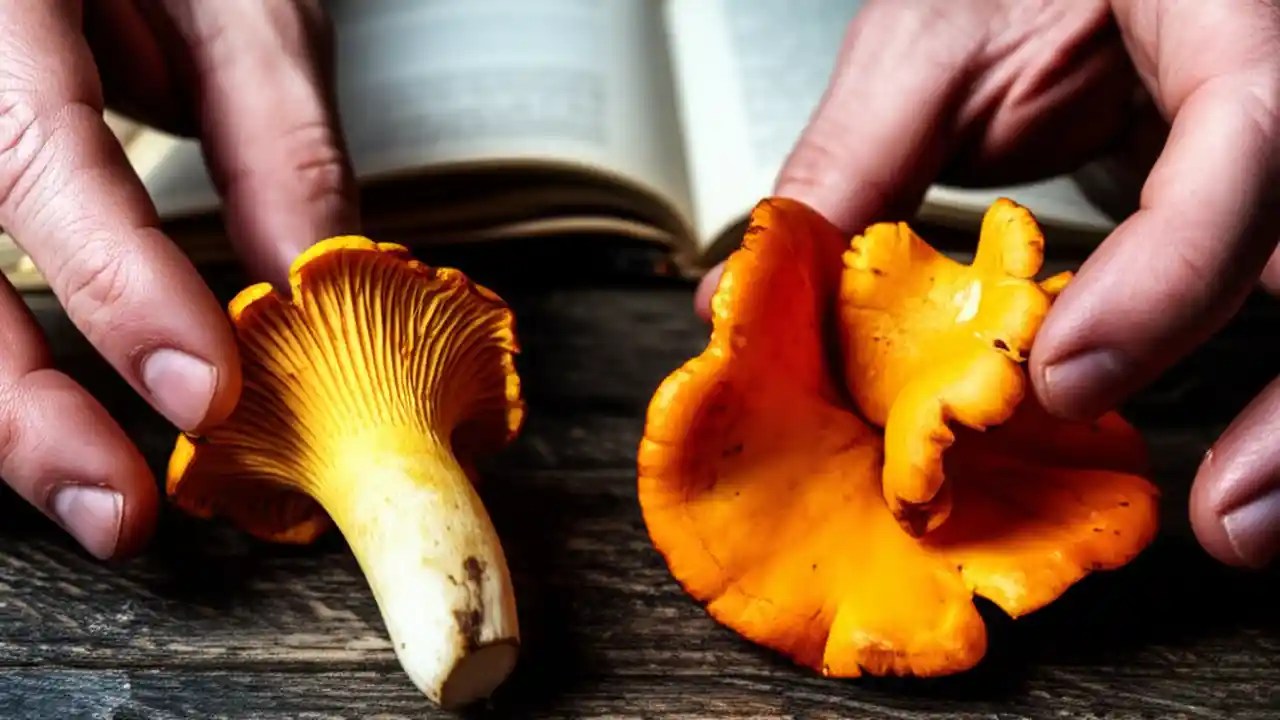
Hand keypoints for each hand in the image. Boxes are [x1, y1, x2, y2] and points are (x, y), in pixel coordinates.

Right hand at [0, 1, 358, 559]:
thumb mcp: (247, 4)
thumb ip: (274, 141)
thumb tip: (311, 293)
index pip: (31, 148)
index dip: (117, 286)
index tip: (207, 391)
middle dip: (18, 401)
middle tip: (120, 508)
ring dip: (4, 402)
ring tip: (96, 489)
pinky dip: (4, 353)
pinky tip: (54, 412)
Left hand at [697, 0, 1279, 567]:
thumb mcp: (928, 44)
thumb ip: (854, 167)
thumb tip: (750, 297)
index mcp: (1219, 3)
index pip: (1250, 130)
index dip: (1171, 272)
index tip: (1062, 377)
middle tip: (1220, 513)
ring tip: (1239, 524)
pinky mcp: (1273, 204)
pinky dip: (1267, 391)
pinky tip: (1239, 462)